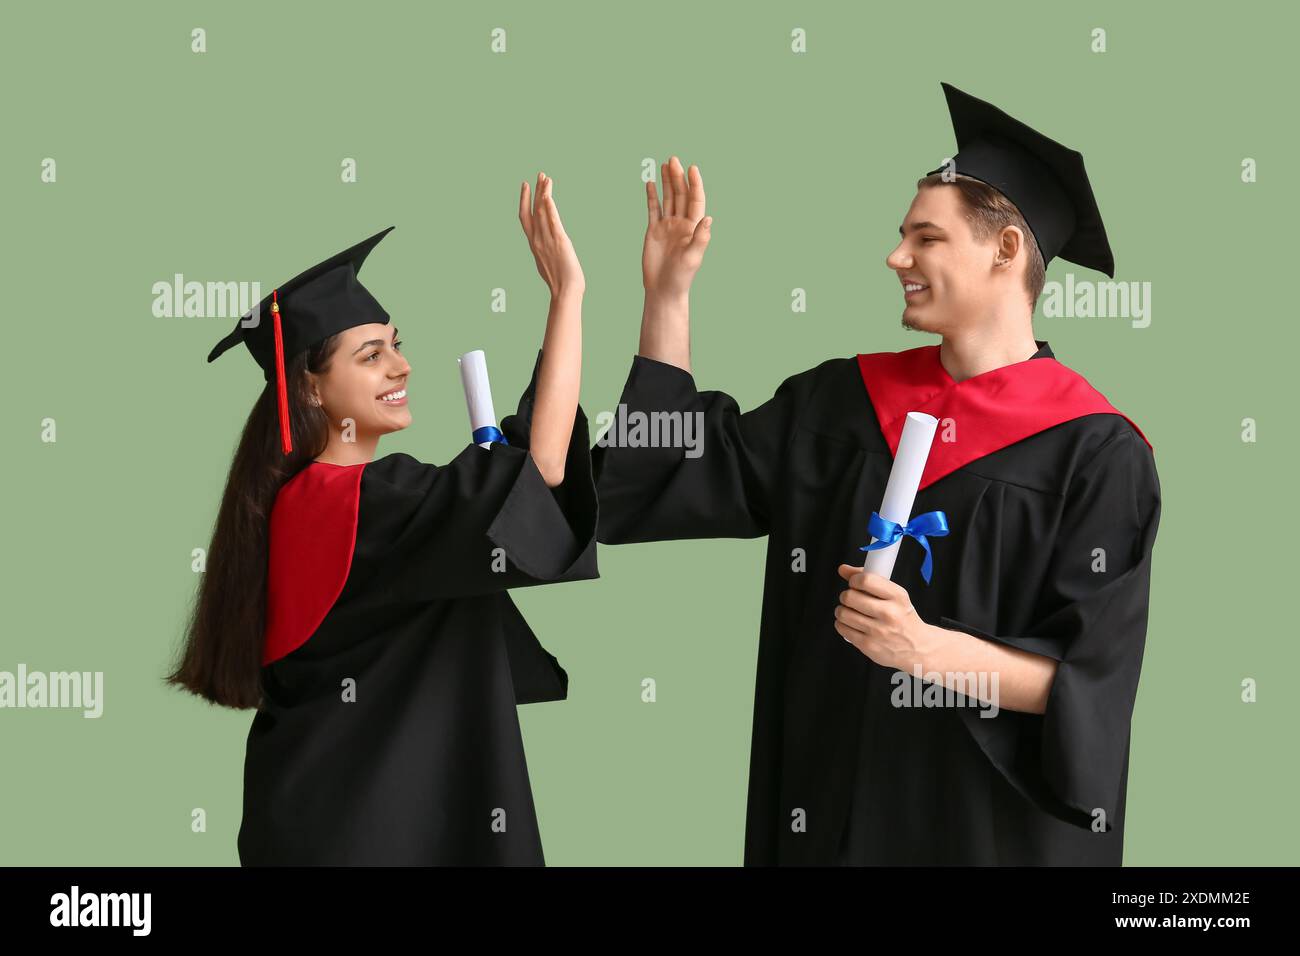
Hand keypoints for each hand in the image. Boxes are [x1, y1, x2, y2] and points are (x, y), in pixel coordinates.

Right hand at [519, 172, 584, 297]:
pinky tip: (549, 195)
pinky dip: (550, 207)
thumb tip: (545, 252)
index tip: (526, 186)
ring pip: (543, 211)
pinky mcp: (560, 241)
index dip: (524, 200)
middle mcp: (538, 240)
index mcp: (534, 244)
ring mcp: (547, 240)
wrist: (565, 292)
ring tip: (547, 177)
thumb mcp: (548, 265)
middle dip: (535, 191)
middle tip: (539, 174)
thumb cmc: (561, 284)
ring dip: (544, 192)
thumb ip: (545, 254)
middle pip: (533, 210)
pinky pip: (553, 221)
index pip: (525, 217)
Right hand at [643, 155, 711, 299]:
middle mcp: (682, 223)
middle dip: (678, 177)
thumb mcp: (693, 258)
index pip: (696, 200)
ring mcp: (667, 226)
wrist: (663, 289)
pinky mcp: (653, 230)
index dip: (695, 184)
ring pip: (668, 198)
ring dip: (667, 182)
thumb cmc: (681, 277)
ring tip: (665, 164)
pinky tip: (650, 183)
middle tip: (673, 160)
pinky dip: (652, 196)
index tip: (692, 168)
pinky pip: (653, 209)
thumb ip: (701, 238)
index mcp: (694, 228)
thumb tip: (709, 218)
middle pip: (681, 195)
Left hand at [834, 565, 932, 671]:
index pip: (866, 580)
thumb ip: (870, 580)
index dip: (854, 579)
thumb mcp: (895, 596)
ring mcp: (878, 631)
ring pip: (843, 613)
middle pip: (850, 596)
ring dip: (842, 610)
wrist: (916, 647)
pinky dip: (842, 624)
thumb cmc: (902, 618)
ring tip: (850, 611)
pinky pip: (842, 628)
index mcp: (897, 596)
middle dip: (846, 596)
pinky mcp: (868, 645)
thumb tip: (843, 569)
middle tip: (851, 599)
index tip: (855, 583)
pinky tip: (851, 624)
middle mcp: (888, 613)